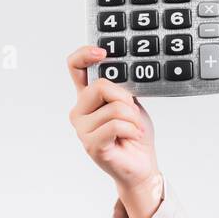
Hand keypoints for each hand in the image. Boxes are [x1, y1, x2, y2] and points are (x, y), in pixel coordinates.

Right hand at [66, 45, 159, 196]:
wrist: (142, 164)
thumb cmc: (135, 133)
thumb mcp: (131, 103)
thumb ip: (121, 87)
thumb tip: (123, 71)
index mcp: (88, 97)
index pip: (75, 68)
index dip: (84, 55)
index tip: (102, 53)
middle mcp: (80, 111)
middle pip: (100, 86)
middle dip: (125, 98)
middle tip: (134, 113)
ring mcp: (82, 128)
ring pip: (113, 108)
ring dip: (133, 118)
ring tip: (135, 129)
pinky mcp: (91, 144)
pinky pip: (115, 125)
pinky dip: (132, 129)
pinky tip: (133, 136)